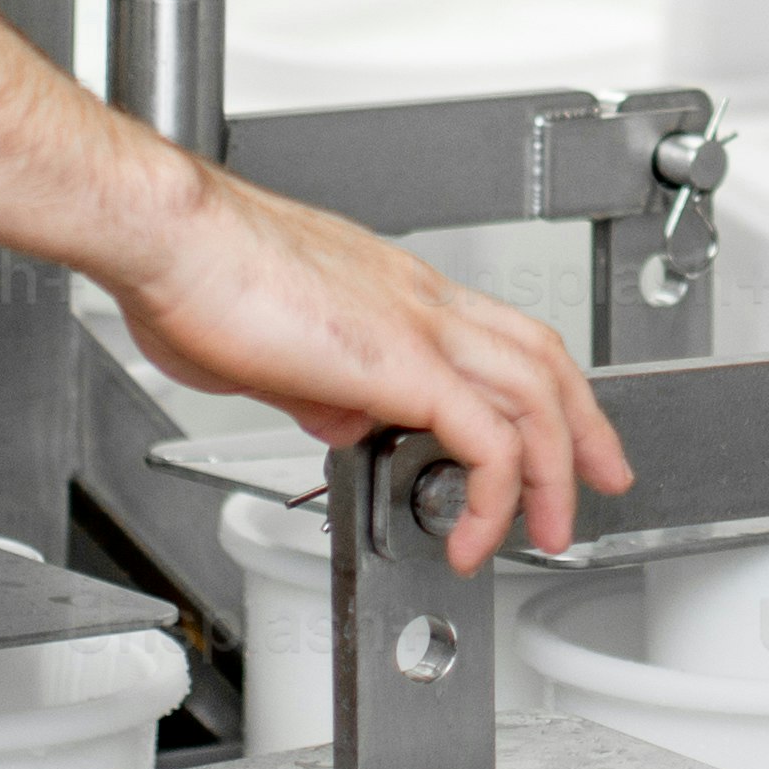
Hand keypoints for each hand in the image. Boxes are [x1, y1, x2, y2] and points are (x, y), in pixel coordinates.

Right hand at [104, 173, 635, 566]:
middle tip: (599, 480)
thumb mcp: (267, 345)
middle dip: (583, 427)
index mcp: (393, 288)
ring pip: (535, 394)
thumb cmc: (194, 270)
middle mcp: (418, 297)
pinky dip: (495, 495)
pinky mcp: (399, 362)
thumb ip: (315, 385)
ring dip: (557, 470)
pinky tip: (472, 535)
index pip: (495, 336)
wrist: (169, 232)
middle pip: (542, 358)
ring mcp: (416, 323)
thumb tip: (339, 418)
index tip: (544, 432)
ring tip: (550, 530)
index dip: (537, 386)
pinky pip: (484, 439)